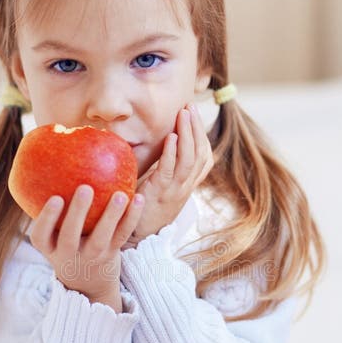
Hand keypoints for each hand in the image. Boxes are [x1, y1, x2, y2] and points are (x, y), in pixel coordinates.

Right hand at [29, 186, 144, 311]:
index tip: (55, 198)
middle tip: (85, 188)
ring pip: (101, 238)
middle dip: (77, 212)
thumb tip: (54, 160)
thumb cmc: (68, 245)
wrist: (88, 284)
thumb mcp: (53, 236)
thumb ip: (53, 210)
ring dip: (111, 215)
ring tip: (120, 195)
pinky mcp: (111, 255)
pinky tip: (138, 199)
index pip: (40, 235)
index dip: (46, 218)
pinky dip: (131, 218)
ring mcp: (91, 256)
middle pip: (70, 236)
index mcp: (48, 247)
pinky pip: (122, 236)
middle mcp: (67, 254)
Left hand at [128, 104, 213, 245]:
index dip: (202, 134)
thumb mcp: (159, 187)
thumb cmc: (143, 209)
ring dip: (188, 134)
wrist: (136, 236)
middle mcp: (186, 187)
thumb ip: (161, 168)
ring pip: (190, 159)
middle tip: (190, 106)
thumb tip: (152, 143)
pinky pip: (171, 171)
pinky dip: (173, 153)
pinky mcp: (162, 194)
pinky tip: (172, 137)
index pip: (204, 157)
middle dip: (197, 127)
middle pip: (201, 153)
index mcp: (188, 185)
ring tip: (184, 113)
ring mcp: (176, 191)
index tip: (194, 114)